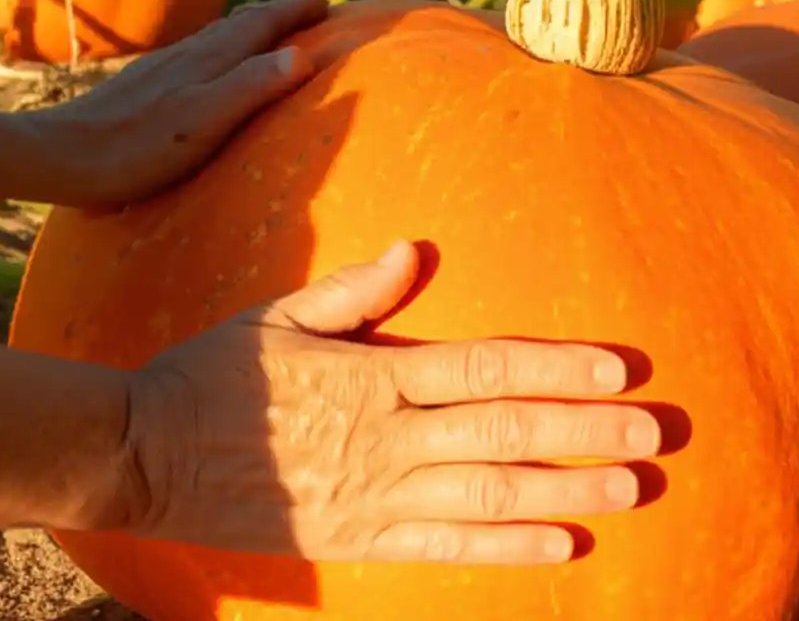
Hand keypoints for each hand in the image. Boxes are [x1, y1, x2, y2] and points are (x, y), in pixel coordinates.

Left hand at [25, 0, 329, 210]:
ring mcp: (161, 69)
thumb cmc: (134, 150)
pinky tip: (206, 66)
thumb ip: (250, 88)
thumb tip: (302, 58)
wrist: (59, 156)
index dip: (294, 14)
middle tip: (309, 10)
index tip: (327, 6)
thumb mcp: (201, 123)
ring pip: (214, 38)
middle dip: (277, 15)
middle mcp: (186, 56)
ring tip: (267, 30)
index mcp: (207, 62)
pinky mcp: (141, 87)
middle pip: (239, 24)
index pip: (260, 25)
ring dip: (247, 29)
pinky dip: (218, 50)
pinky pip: (193, 56)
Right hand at [103, 240, 662, 564]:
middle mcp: (383, 437)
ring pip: (487, 493)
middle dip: (582, 432)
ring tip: (630, 491)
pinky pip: (444, 546)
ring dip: (563, 492)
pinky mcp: (357, 537)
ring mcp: (373, 494)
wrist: (145, 454)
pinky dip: (504, 547)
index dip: (554, 367)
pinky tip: (560, 546)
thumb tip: (412, 251)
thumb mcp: (278, 316)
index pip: (481, 366)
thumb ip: (353, 291)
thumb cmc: (214, 376)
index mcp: (369, 374)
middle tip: (652, 434)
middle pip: (501, 431)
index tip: (617, 368)